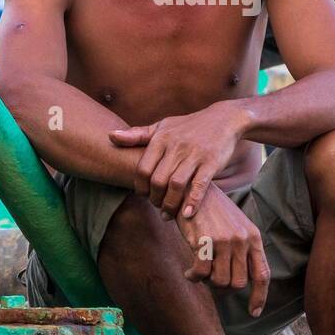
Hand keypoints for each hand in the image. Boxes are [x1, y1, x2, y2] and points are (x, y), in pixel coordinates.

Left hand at [110, 101, 246, 218]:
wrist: (224, 119)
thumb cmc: (189, 126)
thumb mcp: (162, 126)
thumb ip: (137, 135)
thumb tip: (109, 136)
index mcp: (161, 138)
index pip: (142, 170)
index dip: (140, 188)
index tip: (144, 195)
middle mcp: (176, 146)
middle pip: (157, 181)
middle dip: (155, 199)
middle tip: (157, 207)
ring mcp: (194, 154)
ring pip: (176, 185)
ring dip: (170, 205)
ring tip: (169, 215)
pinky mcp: (211, 162)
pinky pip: (199, 186)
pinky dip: (192, 202)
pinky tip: (187, 215)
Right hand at [176, 184, 269, 317]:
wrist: (192, 189)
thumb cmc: (212, 210)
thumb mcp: (235, 226)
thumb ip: (242, 249)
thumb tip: (238, 282)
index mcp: (253, 237)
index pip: (262, 275)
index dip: (259, 297)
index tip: (253, 312)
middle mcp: (242, 239)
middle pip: (238, 283)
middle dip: (223, 288)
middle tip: (210, 280)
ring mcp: (224, 240)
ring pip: (219, 281)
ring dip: (207, 282)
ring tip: (199, 273)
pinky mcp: (205, 241)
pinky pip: (201, 273)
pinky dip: (193, 277)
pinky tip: (188, 272)